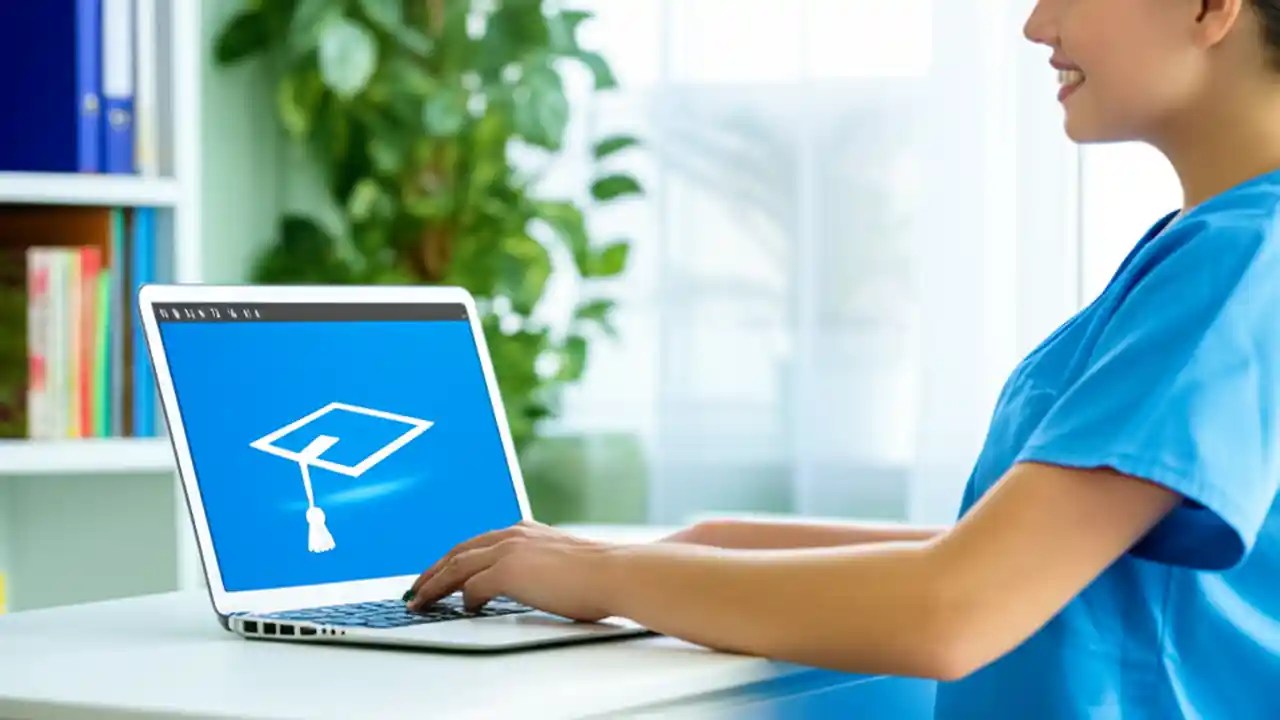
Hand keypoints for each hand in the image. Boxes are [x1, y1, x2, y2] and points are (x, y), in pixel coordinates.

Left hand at [406, 521, 616, 621]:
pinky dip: (462, 598)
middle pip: (457, 551)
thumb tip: (535, 583)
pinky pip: (471, 587)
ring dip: (434, 585)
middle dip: (433, 571)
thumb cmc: (600, 574)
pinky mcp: (508, 570)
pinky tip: (461, 609)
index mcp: (525, 530)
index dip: (454, 559)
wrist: (615, 572)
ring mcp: (508, 550)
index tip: (440, 573)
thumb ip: (541, 566)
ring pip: (456, 566)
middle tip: (416, 589)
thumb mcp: (562, 562)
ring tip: (420, 601)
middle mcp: (513, 534)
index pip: (477, 543)